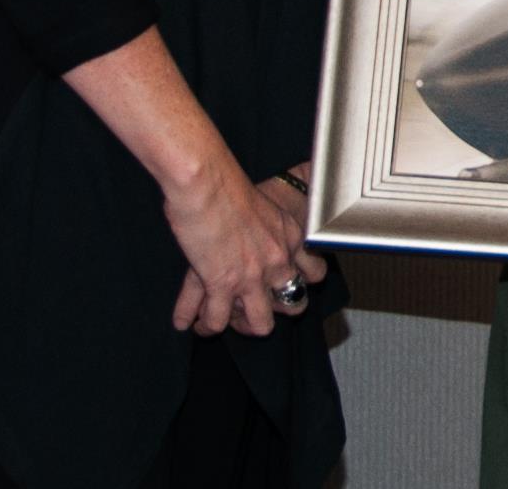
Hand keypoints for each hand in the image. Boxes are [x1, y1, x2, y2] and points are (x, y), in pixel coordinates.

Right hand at [162, 159, 325, 336]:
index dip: (301, 283)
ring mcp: (252, 276)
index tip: (284, 285)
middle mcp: (277, 260)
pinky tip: (192, 322)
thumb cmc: (226, 183)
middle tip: (250, 311)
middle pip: (293, 306)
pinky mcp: (223, 284)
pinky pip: (217, 321)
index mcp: (290, 236)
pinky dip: (205, 324)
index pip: (316, 273)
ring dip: (239, 326)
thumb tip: (254, 238)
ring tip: (219, 322)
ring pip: (260, 325)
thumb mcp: (263, 205)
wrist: (206, 182)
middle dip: (274, 311)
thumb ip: (266, 228)